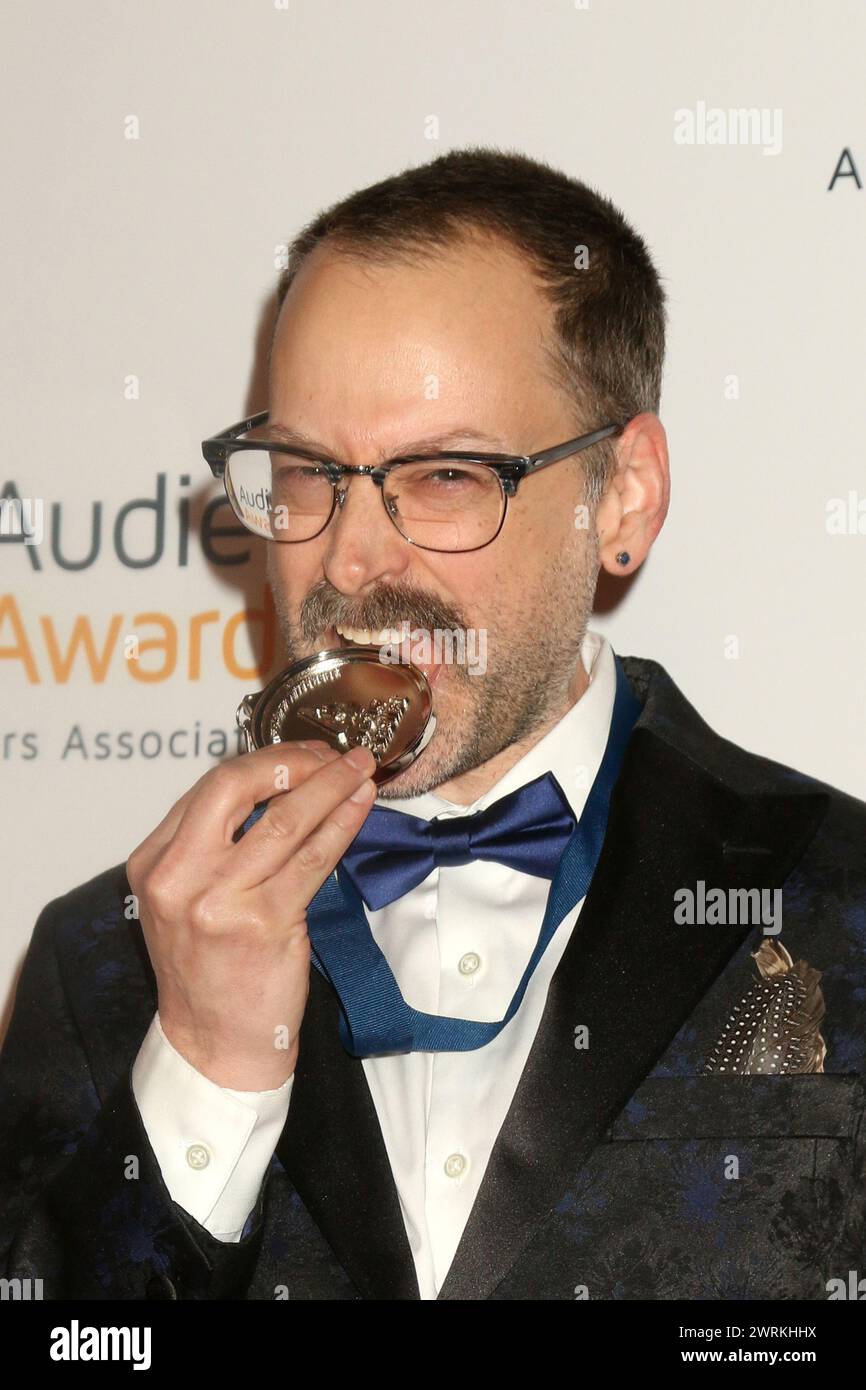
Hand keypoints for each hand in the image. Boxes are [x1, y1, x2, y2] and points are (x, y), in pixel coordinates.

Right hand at [126, 740, 376, 1089]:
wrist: (214, 1045)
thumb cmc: (210, 971)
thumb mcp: (187, 900)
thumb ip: (213, 846)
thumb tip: (275, 786)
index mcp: (153, 864)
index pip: (208, 787)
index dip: (264, 762)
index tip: (302, 754)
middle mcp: (178, 877)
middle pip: (234, 786)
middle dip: (291, 761)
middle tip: (332, 755)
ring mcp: (218, 900)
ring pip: (282, 819)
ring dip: (329, 785)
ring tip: (360, 769)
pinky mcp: (263, 922)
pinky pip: (311, 858)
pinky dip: (341, 824)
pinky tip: (360, 807)